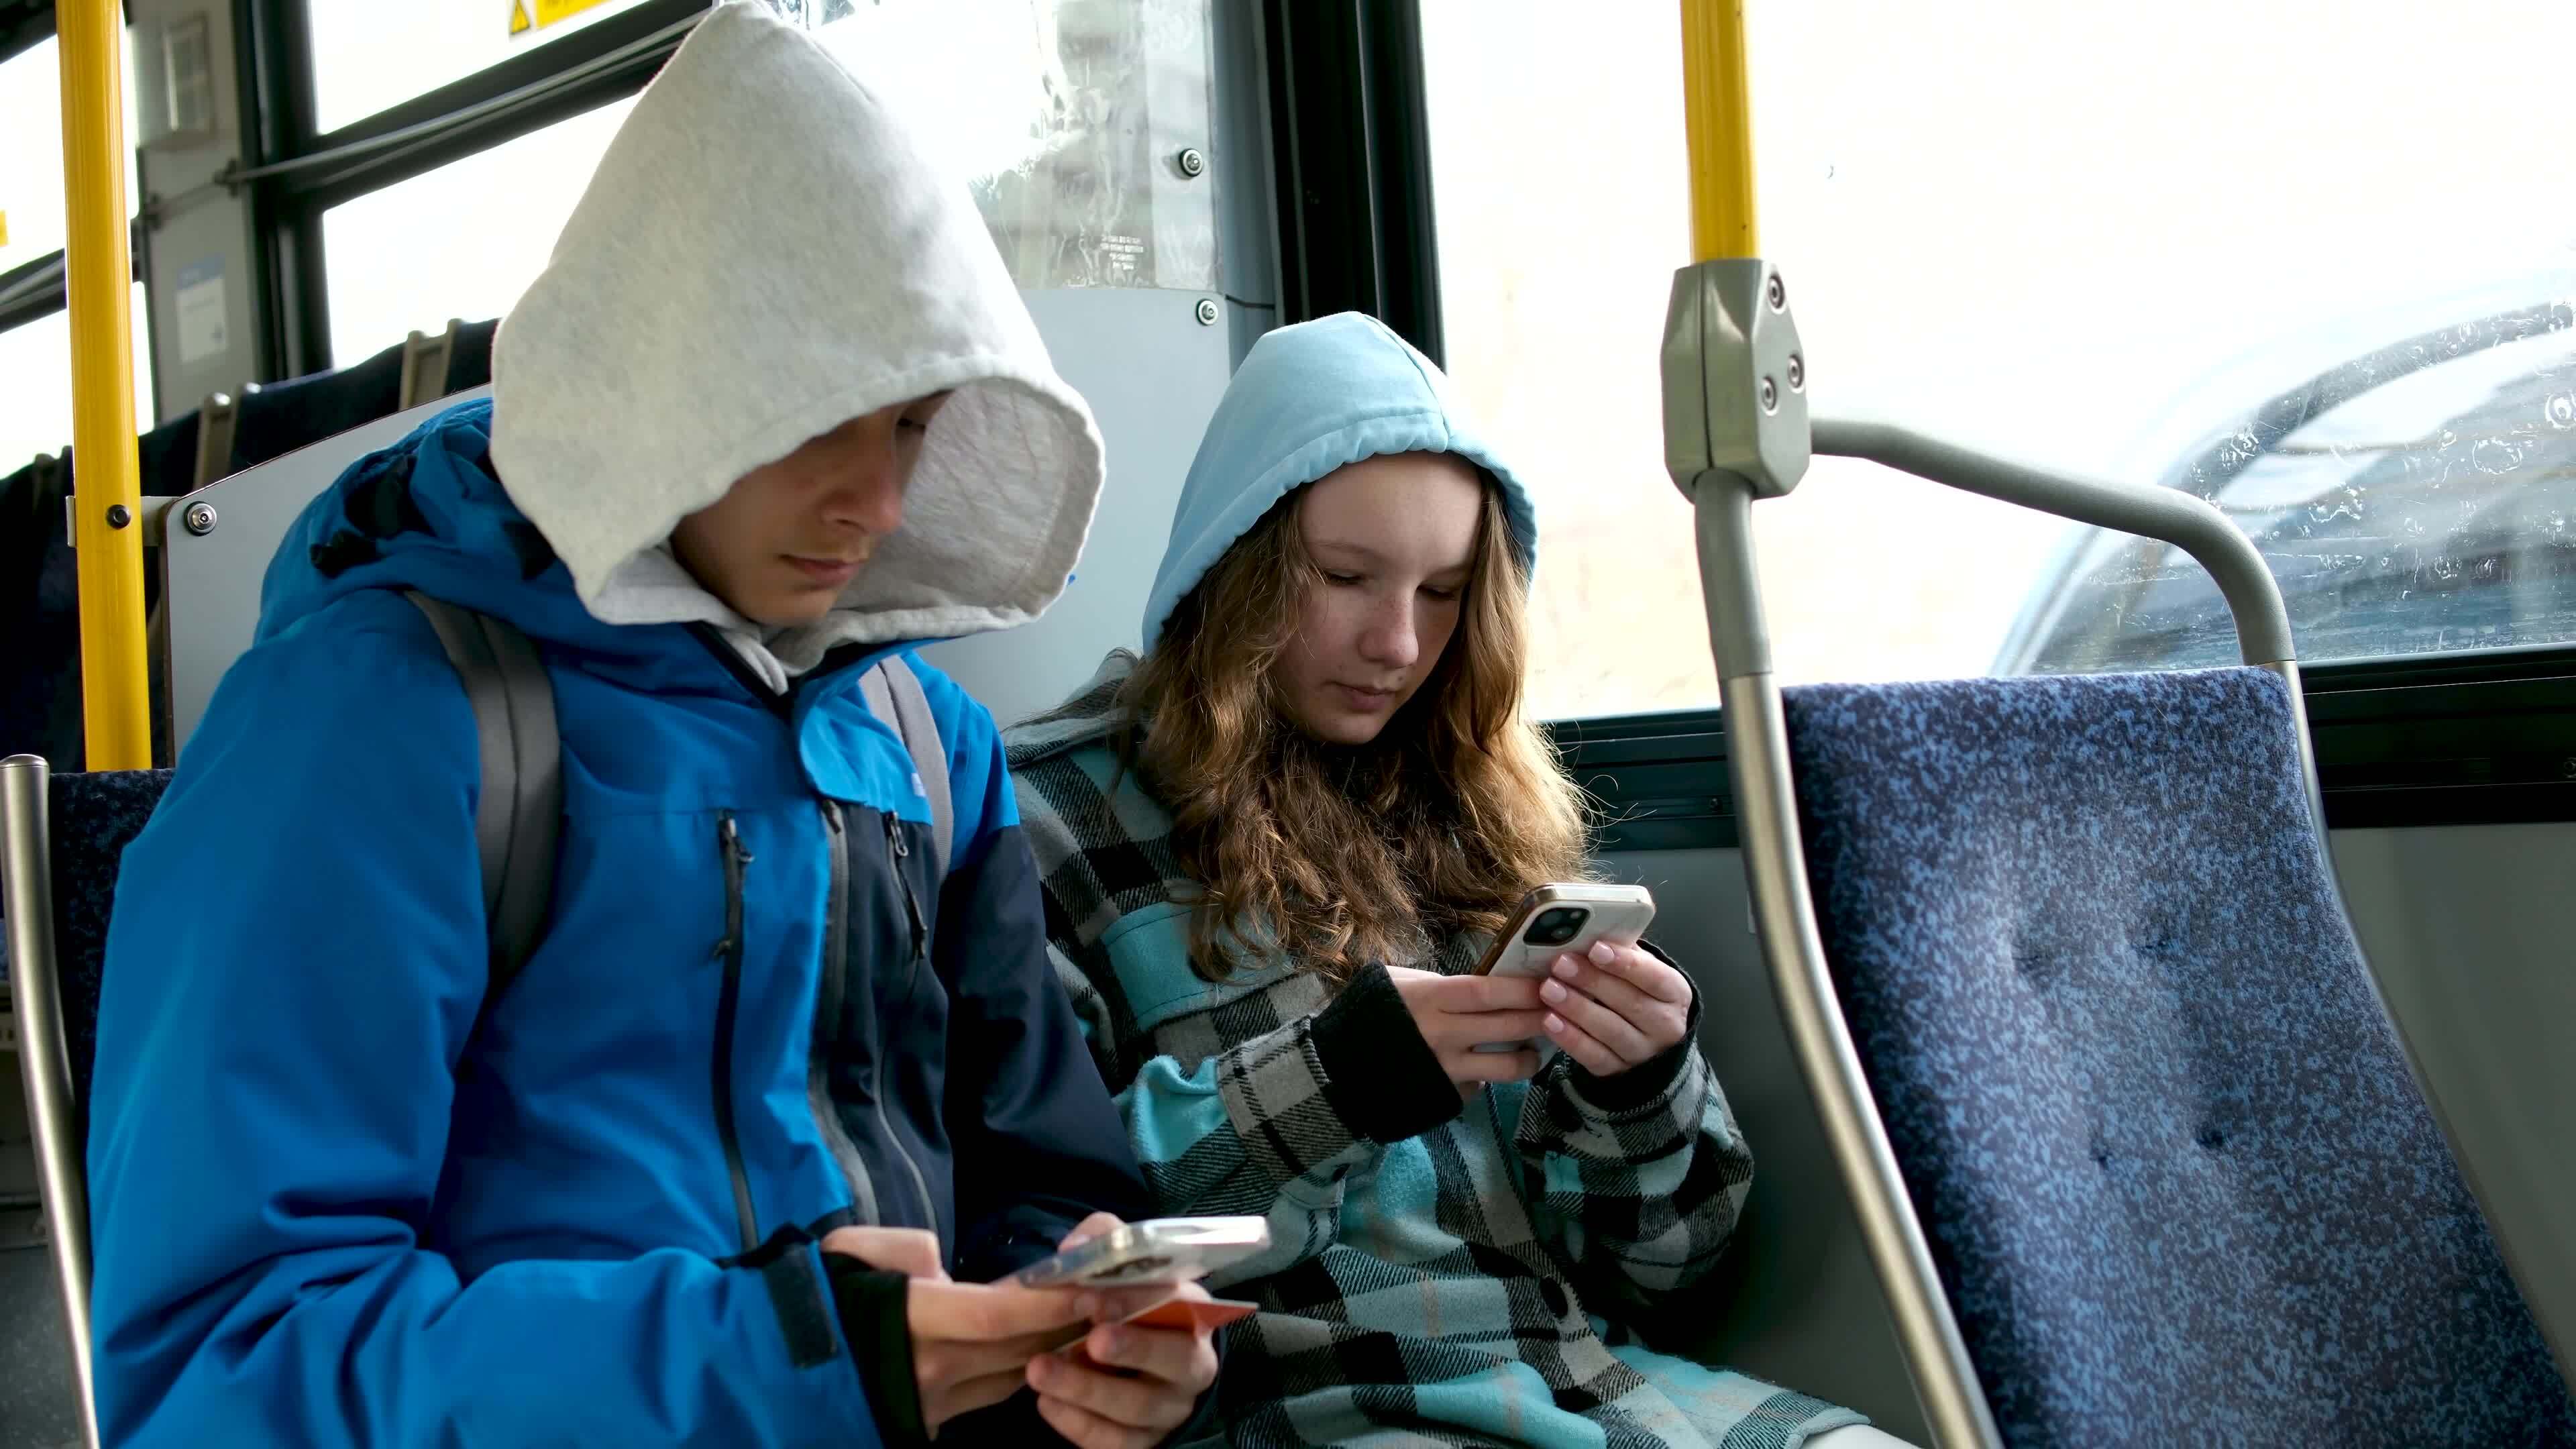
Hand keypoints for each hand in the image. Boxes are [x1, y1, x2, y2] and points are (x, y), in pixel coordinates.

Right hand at [825, 1224, 1093, 1435]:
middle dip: (1067, 1327)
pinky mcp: (926, 1423)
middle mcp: (930, 1370)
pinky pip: (984, 1397)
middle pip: (1016, 1351)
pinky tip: (1033, 1351)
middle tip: (1111, 1301)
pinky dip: (1014, 1373)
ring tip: (1084, 1324)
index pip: (997, 1315)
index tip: (1094, 1287)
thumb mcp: (847, 1252)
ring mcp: (930, 1404)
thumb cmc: (811, 1299)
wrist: (768, 1368)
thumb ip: (902, 1248)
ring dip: (1047, 1352)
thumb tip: (938, 1260)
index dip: (1049, 1303)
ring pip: (1008, 1379)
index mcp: (913, 1321)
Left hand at [1025, 1214, 1220, 1448]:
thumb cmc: (1119, 1302)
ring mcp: (1170, 1408)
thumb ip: (1100, 1240)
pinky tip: (1045, 1403)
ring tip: (1039, 1370)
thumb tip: (1075, 1249)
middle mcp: (1192, 1362)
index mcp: (1192, 1311)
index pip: (1181, 1302)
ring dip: (1088, 1389)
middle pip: (1176, 1360)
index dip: (1142, 1301)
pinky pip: (1116, 1441)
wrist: (1118, 1355)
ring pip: (1139, 1407)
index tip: (1099, 1298)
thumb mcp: (1116, 1262)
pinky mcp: (1144, 1441)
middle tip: (1091, 1340)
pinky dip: (1077, 1424)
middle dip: (1134, 1349)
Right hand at [1387, 966, 1549, 1094]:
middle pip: (1507, 1025)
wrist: (1340, 1069)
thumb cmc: (1371, 1015)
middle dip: (1541, 1016)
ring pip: (1508, 1066)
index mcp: (1430, 999)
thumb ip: (1440, 982)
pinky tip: (1497, 1065)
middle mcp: (1442, 1035)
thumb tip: (1489, 978)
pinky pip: (1484, 1085)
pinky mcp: (1448, 1096)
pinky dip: (1495, 1075)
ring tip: (1537, 1047)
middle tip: (1562, 1008)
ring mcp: (1447, 1070)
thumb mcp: (1399, 983)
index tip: (1547, 981)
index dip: (1522, 987)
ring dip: (1531, 1056)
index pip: (1488, 991)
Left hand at [1536, 941, 1692, 1076]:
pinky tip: (1549, 1020)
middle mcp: (1665, 1025)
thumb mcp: (1641, 970)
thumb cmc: (1638, 992)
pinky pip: (1594, 1056)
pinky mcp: (1617, 1070)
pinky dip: (1571, 1039)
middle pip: (1630, 1003)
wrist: (1648, 1040)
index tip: (1596, 949)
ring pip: (1611, 1031)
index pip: (1654, 977)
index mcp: (1674, 993)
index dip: (1625, 964)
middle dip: (1593, 982)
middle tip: (1561, 964)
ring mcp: (1642, 1051)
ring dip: (1577, 1009)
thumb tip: (1589, 930)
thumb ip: (1623, 952)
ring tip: (1548, 989)